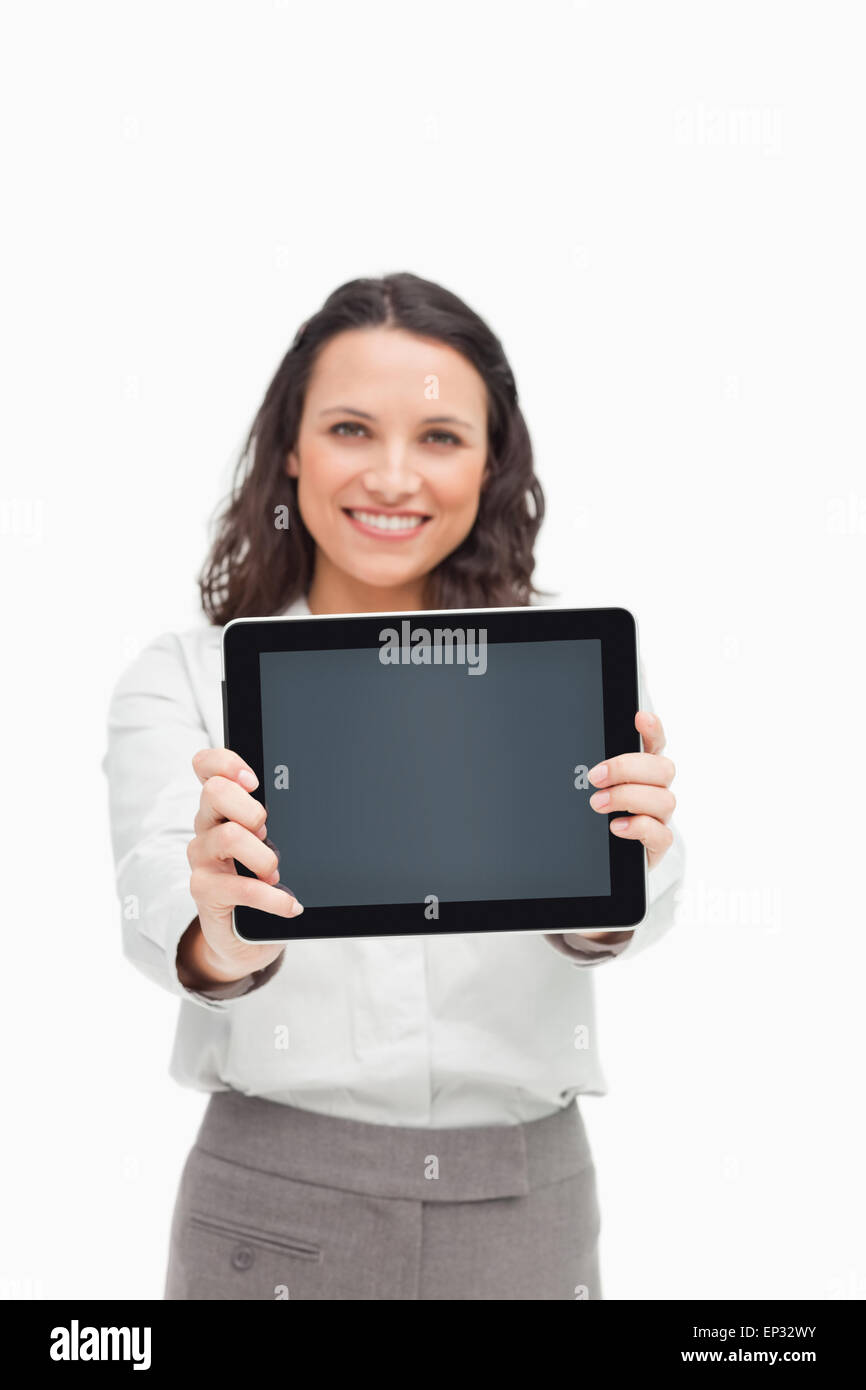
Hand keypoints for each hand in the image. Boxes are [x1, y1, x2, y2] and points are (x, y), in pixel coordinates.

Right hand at [179, 748, 302, 988]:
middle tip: (268, 832)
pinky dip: (272, 898)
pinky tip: (288, 905)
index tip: (254, 780)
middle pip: (214, 792)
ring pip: (229, 836)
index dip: (226, 763)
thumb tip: (313, 798)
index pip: (206, 766)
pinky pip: (240, 887)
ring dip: (264, 856)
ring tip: (276, 872)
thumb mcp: (272, 842)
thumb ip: (278, 816)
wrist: (245, 933)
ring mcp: (202, 858)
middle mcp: (206, 826)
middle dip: (250, 809)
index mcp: (222, 806)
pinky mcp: (204, 890)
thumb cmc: (262, 878)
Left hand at [588, 710, 675, 867]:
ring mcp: (660, 817)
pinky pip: (661, 834)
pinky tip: (615, 827)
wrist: (603, 854)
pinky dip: (638, 827)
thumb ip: (594, 771)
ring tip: (597, 804)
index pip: (656, 743)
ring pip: (664, 800)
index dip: (652, 729)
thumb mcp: (593, 787)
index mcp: (642, 770)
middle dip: (627, 768)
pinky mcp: (658, 843)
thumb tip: (578, 762)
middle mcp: (656, 790)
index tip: (640, 718)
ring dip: (627, 797)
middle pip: (663, 769)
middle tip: (594, 777)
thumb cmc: (597, 815)